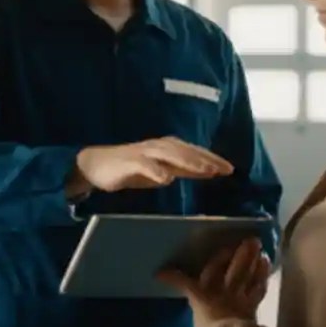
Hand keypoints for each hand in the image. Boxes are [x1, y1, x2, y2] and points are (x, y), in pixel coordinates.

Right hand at [67, 137, 232, 196]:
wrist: (95, 165)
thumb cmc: (129, 168)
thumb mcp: (160, 170)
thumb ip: (181, 169)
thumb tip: (206, 170)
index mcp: (165, 148)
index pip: (192, 151)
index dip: (211, 158)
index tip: (229, 168)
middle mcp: (157, 147)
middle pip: (185, 150)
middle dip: (205, 159)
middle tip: (224, 168)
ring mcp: (143, 153)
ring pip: (169, 154)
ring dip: (188, 161)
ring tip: (205, 171)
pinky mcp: (128, 162)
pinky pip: (143, 165)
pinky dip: (155, 171)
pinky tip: (166, 179)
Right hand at [156, 238, 271, 326]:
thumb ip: (201, 314)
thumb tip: (202, 317)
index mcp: (201, 297)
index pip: (183, 283)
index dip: (172, 277)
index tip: (161, 273)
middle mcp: (219, 291)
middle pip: (227, 268)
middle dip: (236, 254)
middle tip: (247, 240)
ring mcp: (237, 296)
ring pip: (246, 273)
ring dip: (252, 260)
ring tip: (259, 247)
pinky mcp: (252, 303)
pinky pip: (258, 286)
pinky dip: (262, 275)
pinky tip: (266, 264)